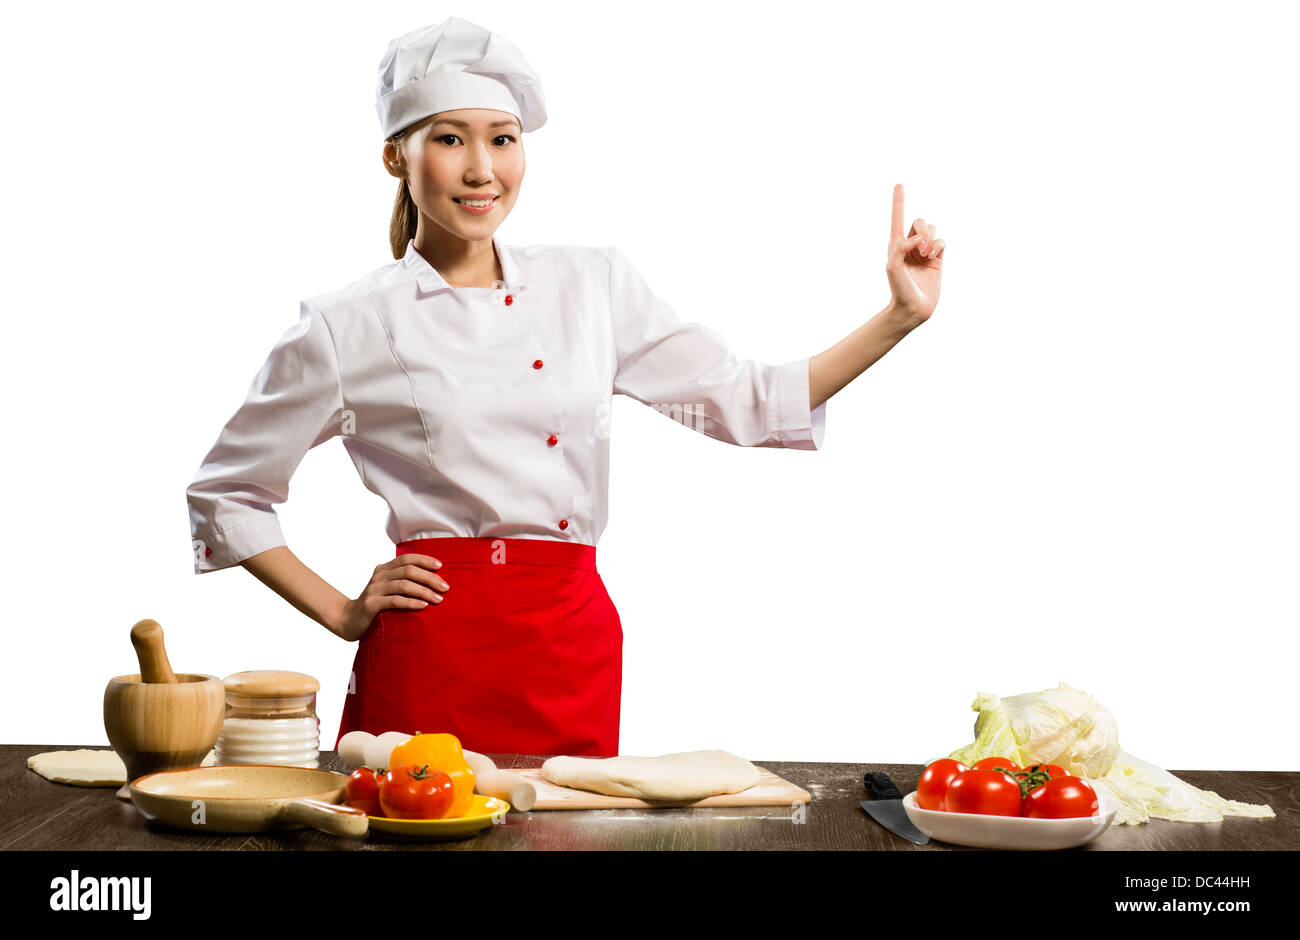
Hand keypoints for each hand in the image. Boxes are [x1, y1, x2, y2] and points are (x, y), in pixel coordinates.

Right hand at [336, 554, 448, 641]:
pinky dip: (411, 602)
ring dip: (424, 591)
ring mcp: (374, 589)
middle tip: (445, 587)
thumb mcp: (388, 589)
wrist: (347, 620)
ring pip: (404, 585)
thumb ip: (402, 582)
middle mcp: (379, 576)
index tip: (440, 567)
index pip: (407, 558)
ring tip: (438, 599)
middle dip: (429, 578)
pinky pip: (395, 601)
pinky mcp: (371, 604)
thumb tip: (433, 581)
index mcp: (384, 569)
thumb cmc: (375, 605)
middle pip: (408, 571)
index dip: (424, 560)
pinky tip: (423, 606)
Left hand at [885, 183, 944, 324]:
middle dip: (923, 228)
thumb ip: (900, 247)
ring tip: (926, 254)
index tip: (899, 184)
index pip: (897, 218)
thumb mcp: (893, 267)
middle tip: (920, 246)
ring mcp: (925, 252)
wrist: (913, 308)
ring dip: (931, 238)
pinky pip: (942, 241)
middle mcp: (910, 245)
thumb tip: (916, 237)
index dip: (899, 201)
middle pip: (920, 221)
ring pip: (933, 230)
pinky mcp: (937, 259)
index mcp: (896, 245)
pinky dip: (939, 244)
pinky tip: (933, 255)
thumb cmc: (899, 289)